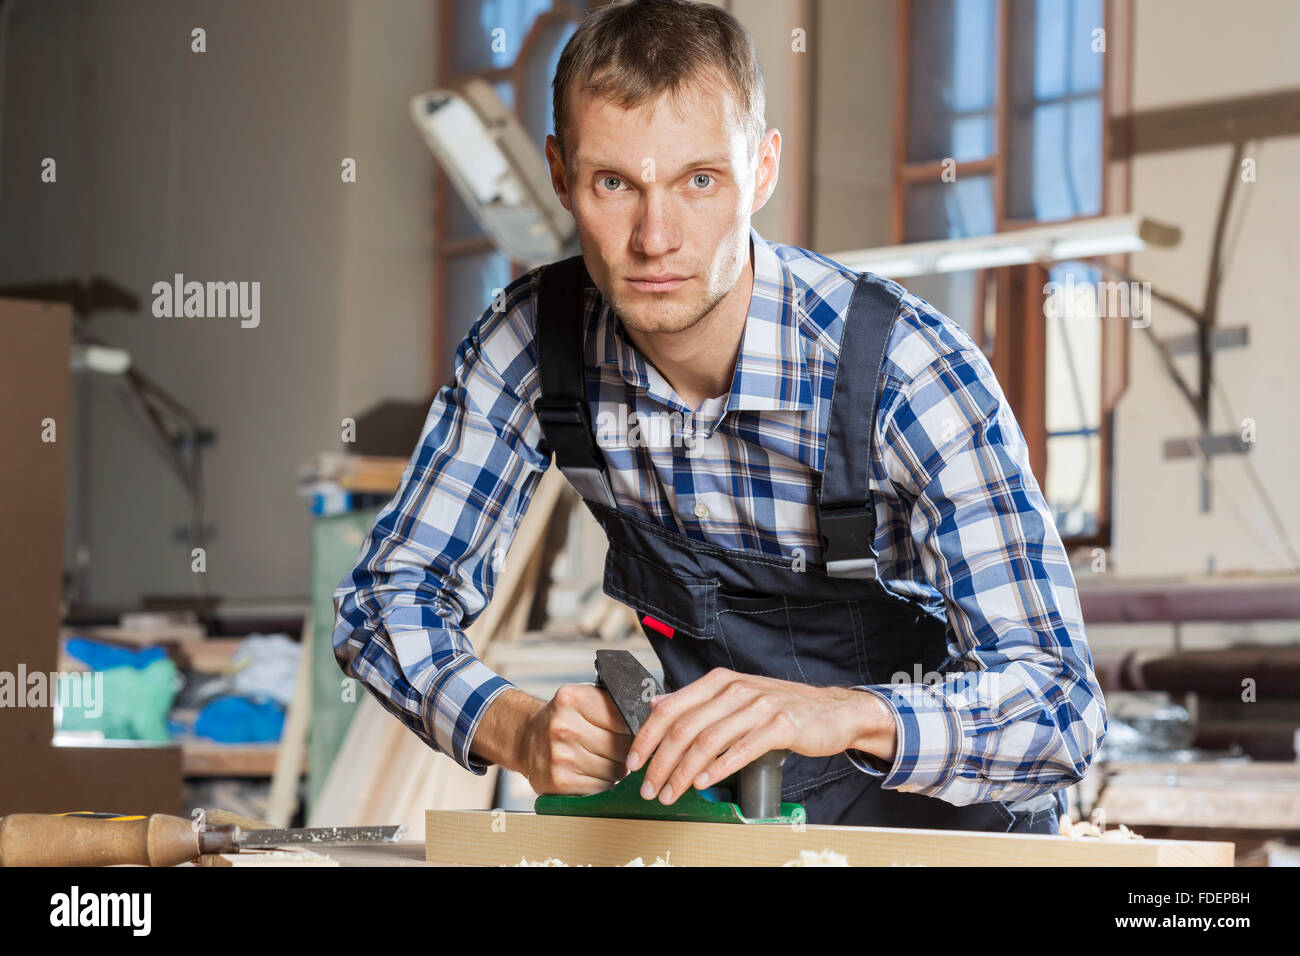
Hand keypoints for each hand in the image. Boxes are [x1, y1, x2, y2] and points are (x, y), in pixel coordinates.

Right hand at [519, 683, 631, 794]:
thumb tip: (652, 715)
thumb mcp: (583, 698)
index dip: (631, 729)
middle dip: (625, 751)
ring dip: (615, 768)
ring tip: (603, 759)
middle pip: (620, 747)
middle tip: (616, 748)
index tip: (630, 731)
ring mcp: (559, 755)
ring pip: (613, 770)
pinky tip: (592, 771)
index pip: (623, 720)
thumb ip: (613, 703)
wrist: (525, 738)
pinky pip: (600, 786)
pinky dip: (602, 782)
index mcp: (573, 698)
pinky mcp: (558, 780)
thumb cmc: (563, 718)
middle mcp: (564, 726)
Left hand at [626, 668, 895, 804]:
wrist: (832, 712)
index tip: (633, 763)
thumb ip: (698, 702)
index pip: (670, 708)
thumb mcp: (736, 698)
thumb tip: (658, 705)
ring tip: (672, 793)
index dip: (647, 737)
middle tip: (649, 789)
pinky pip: (742, 748)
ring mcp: (759, 705)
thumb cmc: (781, 709)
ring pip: (708, 740)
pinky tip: (704, 783)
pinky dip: (719, 768)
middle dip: (661, 762)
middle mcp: (736, 689)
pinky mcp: (780, 725)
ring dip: (684, 772)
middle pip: (684, 727)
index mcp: (719, 682)